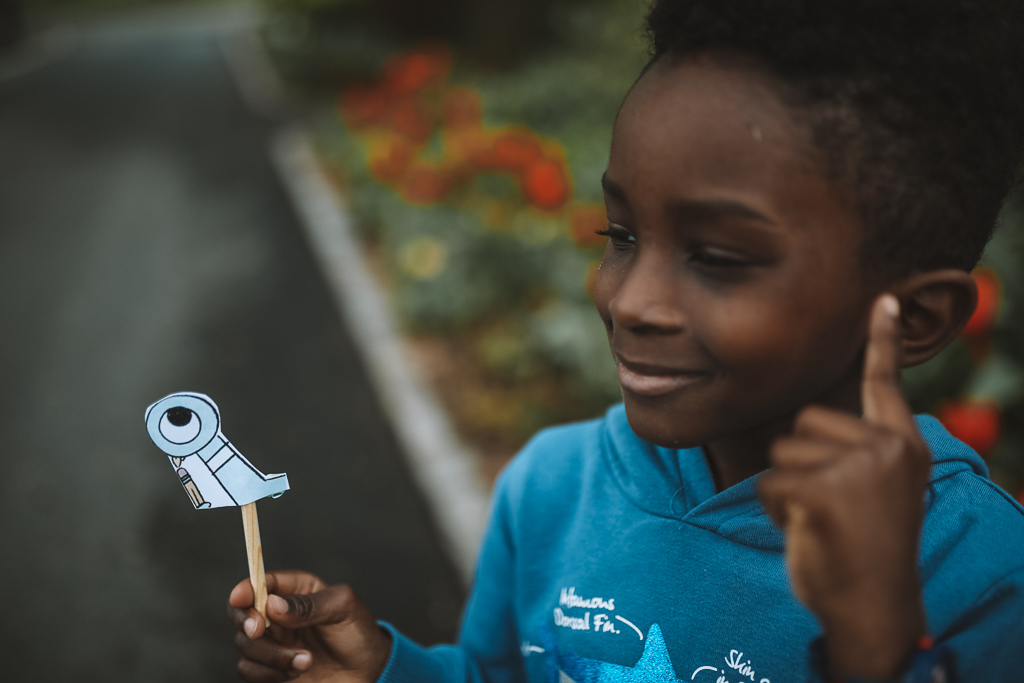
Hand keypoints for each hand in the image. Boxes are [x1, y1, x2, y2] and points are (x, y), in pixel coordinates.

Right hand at [227, 570, 391, 682]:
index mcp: (295, 590)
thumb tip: (272, 605)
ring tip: (307, 660)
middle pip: (242, 614)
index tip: (241, 598)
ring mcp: (272, 643)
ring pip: (245, 645)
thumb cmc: (358, 633)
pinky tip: (297, 673)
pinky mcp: (270, 670)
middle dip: (247, 623)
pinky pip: (250, 671)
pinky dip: (269, 674)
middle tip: (260, 631)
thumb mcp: (343, 608)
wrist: (368, 673)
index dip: (246, 589)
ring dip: (271, 655)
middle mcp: (277, 615)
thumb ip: (309, 604)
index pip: (260, 583)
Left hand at [758, 295, 929, 677]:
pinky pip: (769, 483)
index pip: (885, 383)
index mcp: (902, 443)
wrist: (874, 610)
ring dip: (786, 490)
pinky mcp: (825, 489)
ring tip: (822, 521)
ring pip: (781, 452)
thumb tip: (813, 423)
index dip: (881, 341)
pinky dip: (774, 511)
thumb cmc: (863, 551)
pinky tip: (807, 531)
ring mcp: (860, 466)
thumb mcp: (872, 492)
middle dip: (800, 464)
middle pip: (803, 422)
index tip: (881, 299)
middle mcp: (887, 446)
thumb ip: (855, 451)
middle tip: (832, 508)